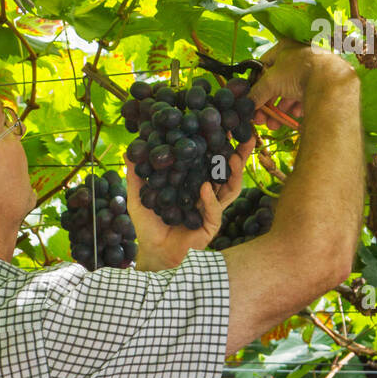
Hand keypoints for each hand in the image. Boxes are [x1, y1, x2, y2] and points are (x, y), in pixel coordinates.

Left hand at [126, 135, 255, 271]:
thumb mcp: (140, 196)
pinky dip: (210, 198)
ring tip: (233, 156)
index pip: (209, 161)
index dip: (218, 145)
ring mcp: (212, 210)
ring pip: (230, 189)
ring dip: (233, 172)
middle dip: (239, 154)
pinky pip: (214, 210)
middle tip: (246, 135)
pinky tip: (205, 186)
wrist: (153, 252)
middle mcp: (208, 195)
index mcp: (195, 184)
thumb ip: (137, 175)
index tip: (223, 125)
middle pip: (228, 172)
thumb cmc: (149, 226)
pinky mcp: (211, 226)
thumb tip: (130, 149)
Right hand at [249, 40, 355, 125]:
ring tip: (275, 124)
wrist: (329, 81)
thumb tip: (247, 105)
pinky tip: (294, 116)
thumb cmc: (298, 72)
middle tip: (261, 119)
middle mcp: (298, 56)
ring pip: (289, 92)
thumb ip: (256, 93)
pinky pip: (304, 97)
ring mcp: (310, 70)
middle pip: (276, 82)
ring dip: (280, 110)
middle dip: (268, 103)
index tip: (251, 99)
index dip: (255, 83)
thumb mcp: (270, 81)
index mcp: (285, 47)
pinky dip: (296, 107)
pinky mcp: (320, 84)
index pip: (263, 65)